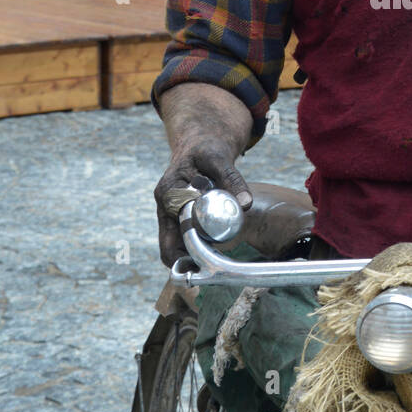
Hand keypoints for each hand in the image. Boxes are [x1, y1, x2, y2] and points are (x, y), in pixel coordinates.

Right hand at [154, 143, 252, 268]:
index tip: (207, 266)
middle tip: (213, 272)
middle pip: (170, 246)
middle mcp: (165, 205)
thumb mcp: (219, 158)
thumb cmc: (207, 146)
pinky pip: (185, 237)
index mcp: (169, 193)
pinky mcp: (181, 214)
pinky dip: (197, 245)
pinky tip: (216, 251)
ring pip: (177, 244)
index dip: (187, 253)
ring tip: (216, 265)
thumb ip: (233, 180)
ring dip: (193, 255)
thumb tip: (246, 205)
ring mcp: (171, 211)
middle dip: (189, 260)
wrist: (200, 139)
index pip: (171, 233)